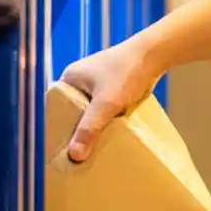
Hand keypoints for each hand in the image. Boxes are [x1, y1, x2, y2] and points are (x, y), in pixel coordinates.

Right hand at [59, 35, 161, 162]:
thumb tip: (75, 155)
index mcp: (69, 78)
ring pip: (90, 113)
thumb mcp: (107, 103)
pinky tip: (110, 135)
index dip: (57, 129)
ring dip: (94, 128)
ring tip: (94, 149)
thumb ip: (90, 128)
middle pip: (72, 113)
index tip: (60, 149)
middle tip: (78, 154)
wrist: (156, 54)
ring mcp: (97, 84)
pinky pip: (103, 110)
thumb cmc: (127, 72)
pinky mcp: (112, 88)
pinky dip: (106, 122)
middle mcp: (80, 81)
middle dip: (77, 132)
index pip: (55, 109)